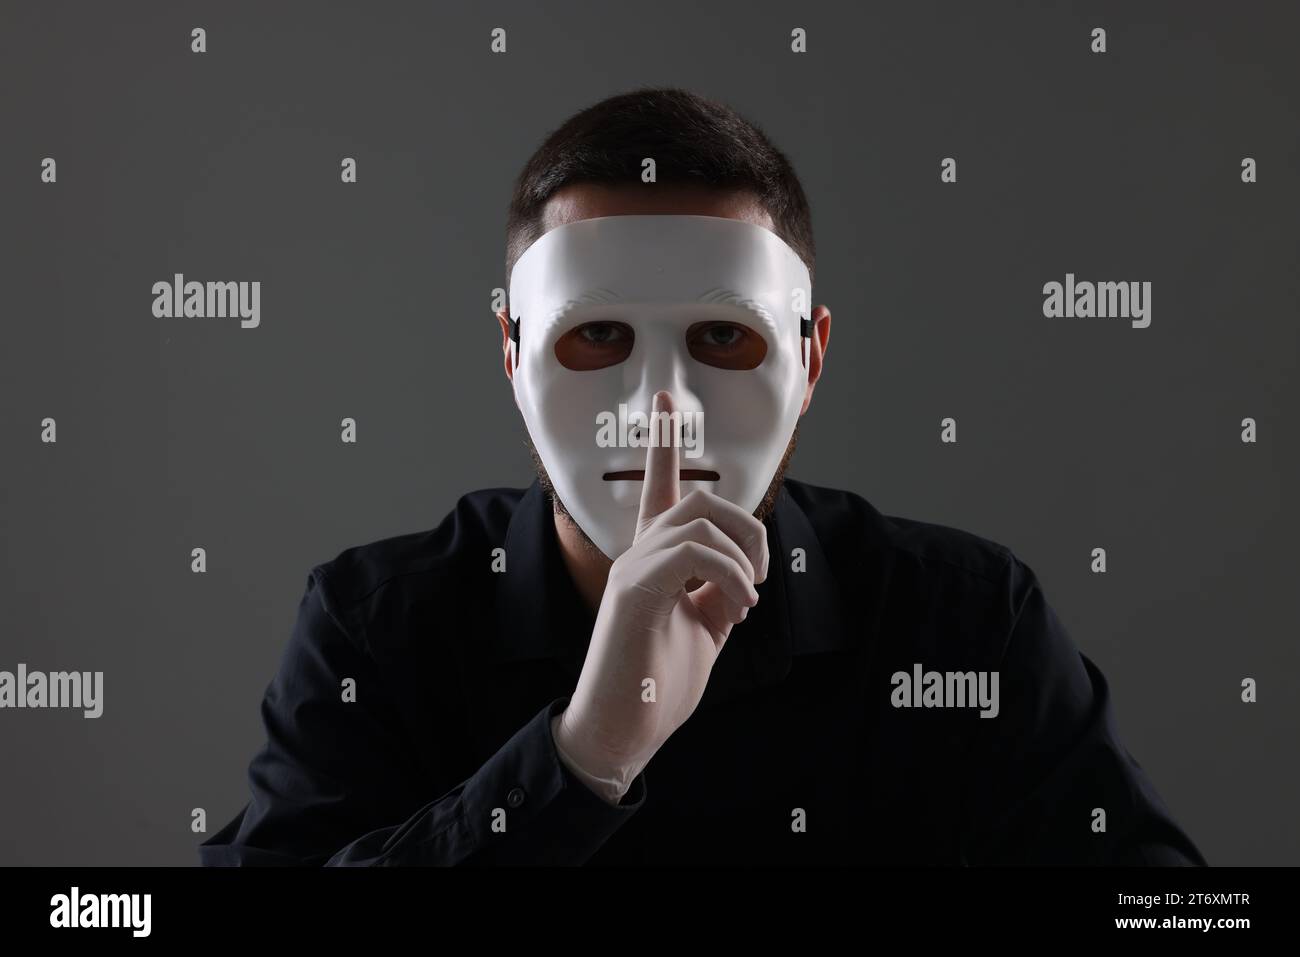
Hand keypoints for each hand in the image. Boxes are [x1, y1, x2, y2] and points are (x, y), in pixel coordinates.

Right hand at [553, 390, 769, 799]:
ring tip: (746, 601)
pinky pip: (694, 553)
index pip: (657, 489)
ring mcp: (632, 569)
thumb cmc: (658, 684)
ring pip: (699, 518)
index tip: (668, 398)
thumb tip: (744, 568)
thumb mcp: (705, 630)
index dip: (664, 441)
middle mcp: (637, 556)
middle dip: (746, 528)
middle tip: (757, 581)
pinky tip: (737, 609)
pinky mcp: (634, 590)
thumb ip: (721, 591)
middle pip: (698, 499)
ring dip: (740, 556)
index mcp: (653, 562)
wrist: (623, 732)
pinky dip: (730, 576)